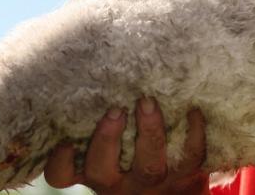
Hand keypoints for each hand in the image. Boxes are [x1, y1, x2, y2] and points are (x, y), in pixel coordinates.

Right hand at [44, 98, 208, 194]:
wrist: (179, 192)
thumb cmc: (139, 160)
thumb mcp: (116, 152)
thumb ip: (107, 126)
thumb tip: (101, 71)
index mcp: (98, 173)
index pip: (63, 175)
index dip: (59, 161)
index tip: (64, 140)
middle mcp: (120, 183)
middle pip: (101, 170)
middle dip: (106, 139)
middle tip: (114, 110)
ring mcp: (153, 183)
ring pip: (148, 166)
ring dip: (149, 133)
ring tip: (147, 103)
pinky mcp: (186, 178)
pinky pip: (190, 157)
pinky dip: (194, 133)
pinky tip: (193, 111)